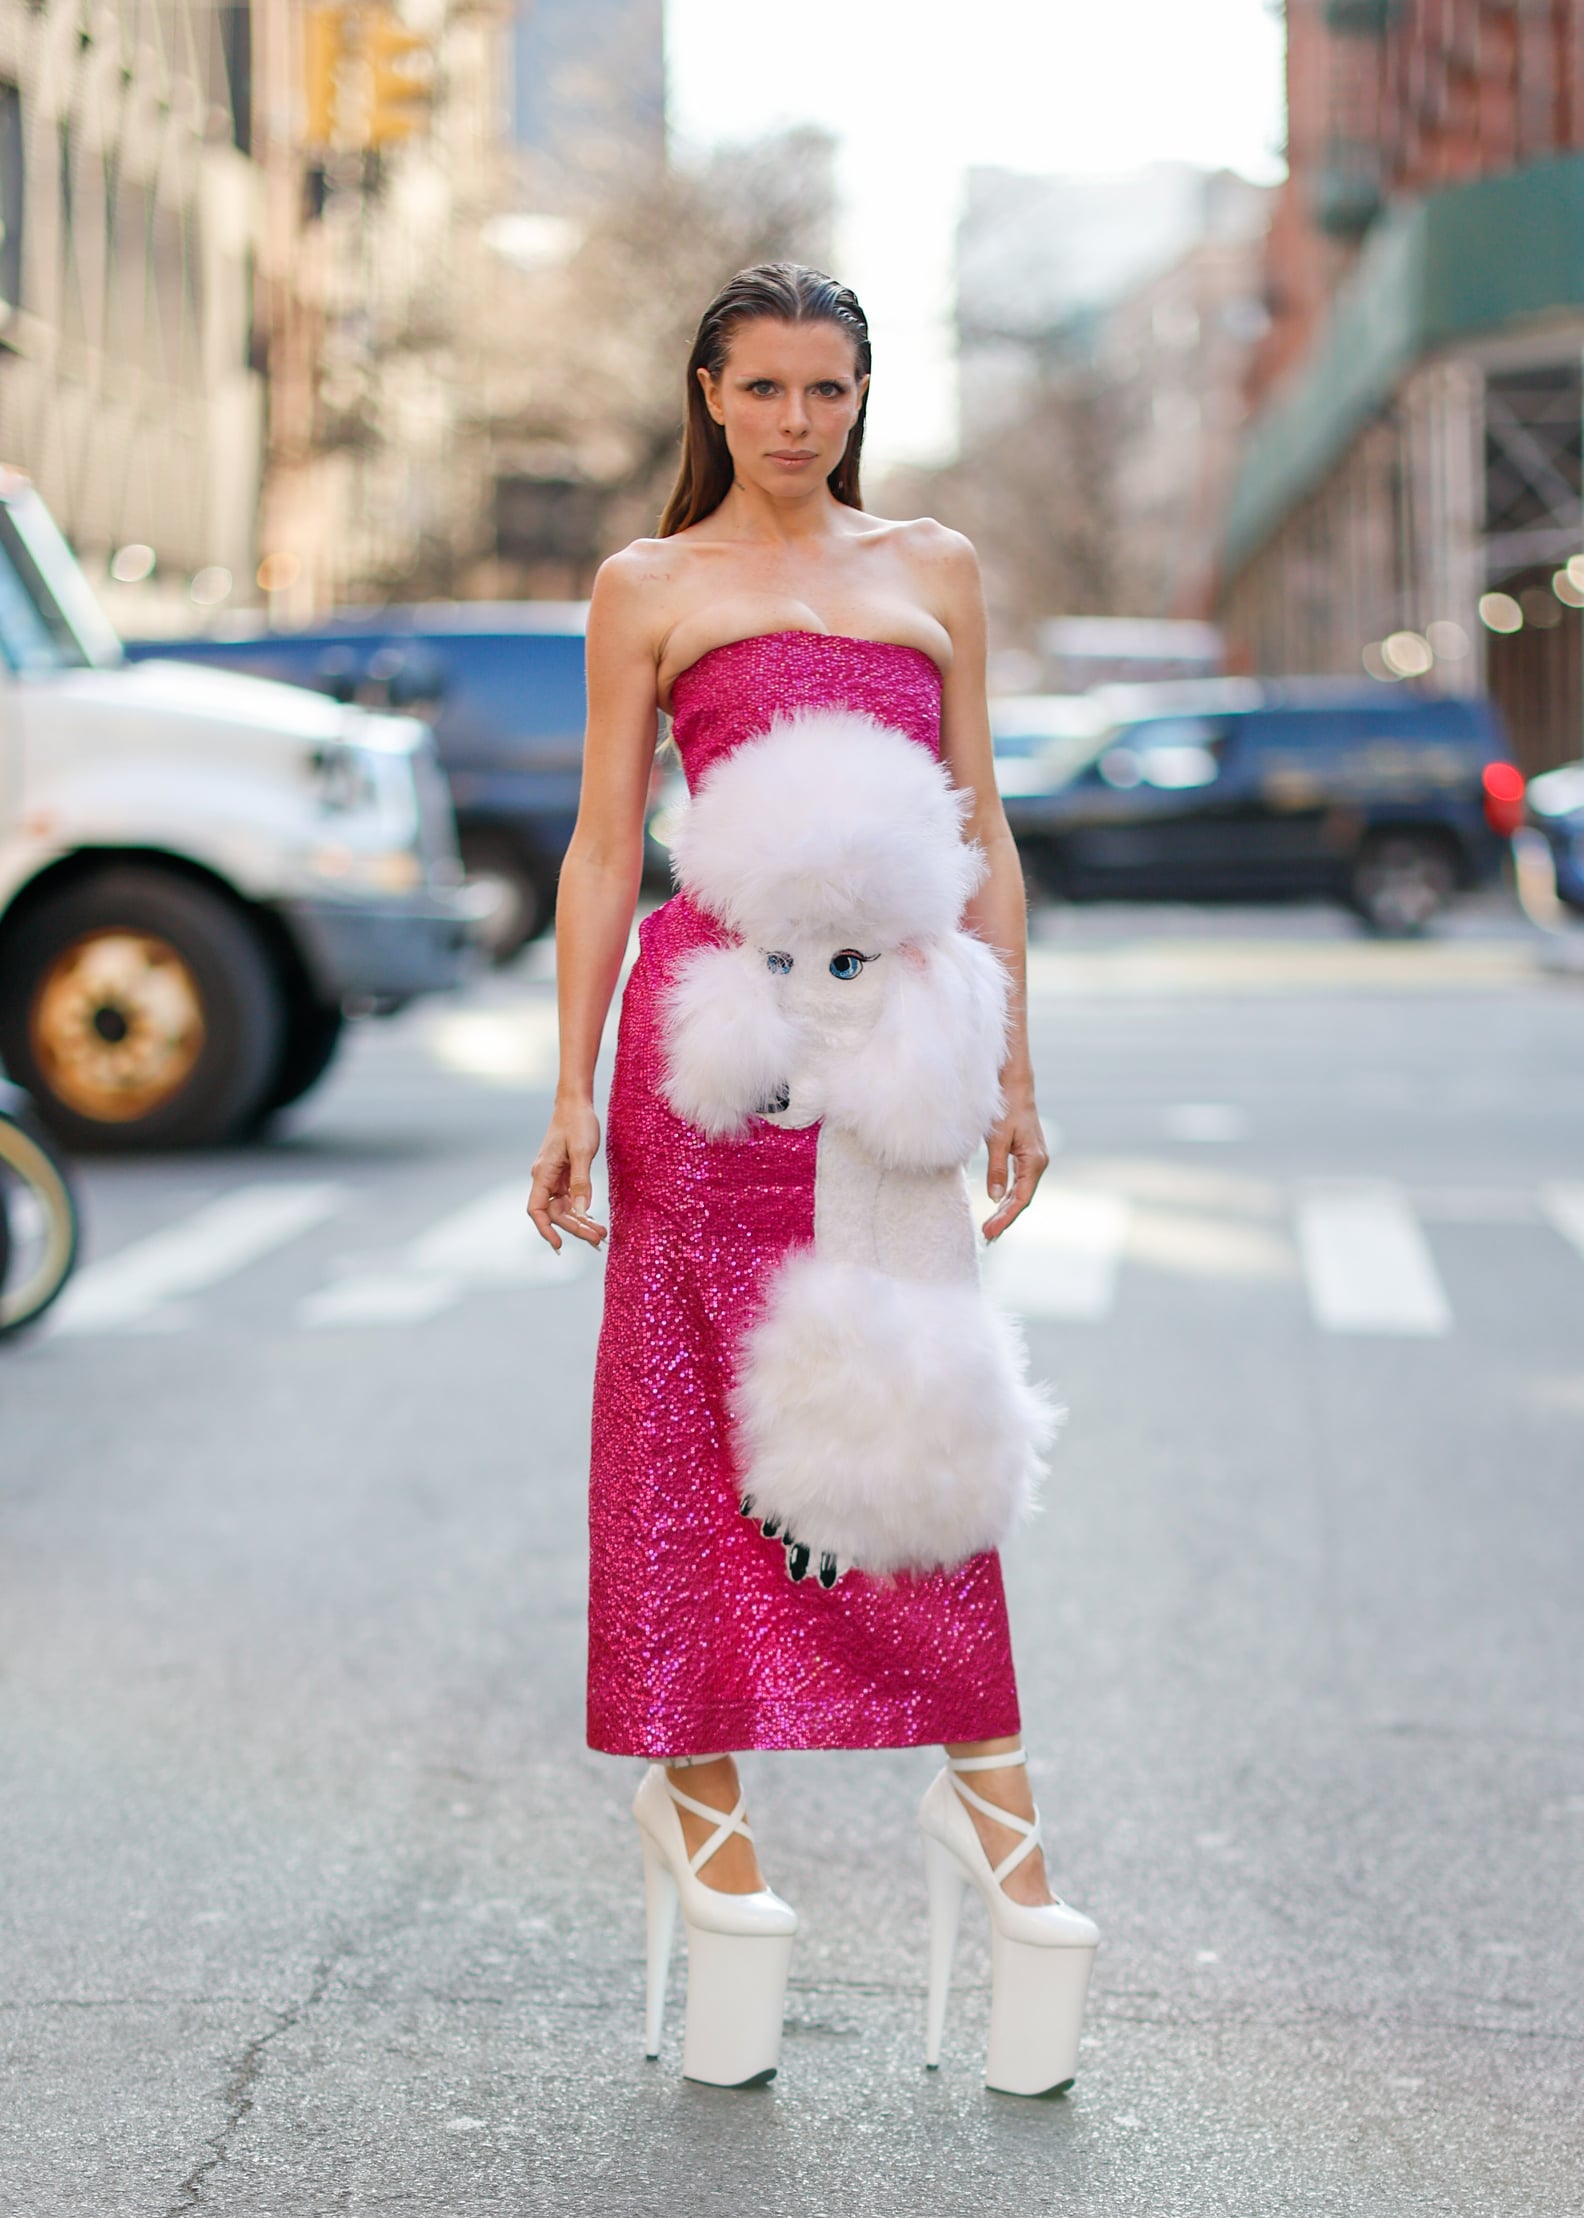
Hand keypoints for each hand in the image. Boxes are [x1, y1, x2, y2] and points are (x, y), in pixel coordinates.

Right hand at [527, 1097, 607, 1250]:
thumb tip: (581, 1211)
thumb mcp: (582, 1152)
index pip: (536, 1209)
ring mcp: (554, 1176)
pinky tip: (593, 1218)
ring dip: (580, 1221)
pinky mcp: (564, 1173)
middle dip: (575, 1227)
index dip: (545, 1229)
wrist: (575, 1102)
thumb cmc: (577, 1122)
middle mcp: (544, 1177)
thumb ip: (581, 1182)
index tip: (559, 1244)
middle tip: (598, 1239)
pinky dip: (581, 1209)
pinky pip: (570, 1198)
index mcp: (543, 1173)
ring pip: (563, 1207)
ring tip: (600, 1233)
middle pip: (555, 1212)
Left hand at [982, 1086, 1048, 1240]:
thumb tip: (995, 1197)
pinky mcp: (1027, 1155)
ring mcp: (1034, 1159)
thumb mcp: (997, 1139)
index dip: (1005, 1218)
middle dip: (1005, 1219)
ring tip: (991, 1227)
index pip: (1020, 1199)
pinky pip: (1019, 1182)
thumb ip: (997, 1168)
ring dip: (1006, 1210)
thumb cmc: (1007, 1107)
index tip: (989, 1232)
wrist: (1016, 1084)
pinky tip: (998, 1205)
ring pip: (1021, 1191)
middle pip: (1022, 1199)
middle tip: (987, 1236)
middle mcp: (1038, 1162)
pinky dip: (1008, 1195)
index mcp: (1034, 1161)